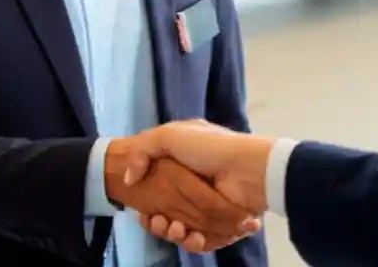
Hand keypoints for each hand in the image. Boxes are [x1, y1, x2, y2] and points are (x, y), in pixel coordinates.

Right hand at [105, 139, 260, 251]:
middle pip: (170, 212)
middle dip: (160, 222)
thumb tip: (128, 179)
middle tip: (158, 222)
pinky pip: (204, 240)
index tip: (141, 211)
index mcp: (186, 163)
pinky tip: (192, 237)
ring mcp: (212, 205)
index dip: (147, 202)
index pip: (160, 187)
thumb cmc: (209, 148)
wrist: (248, 168)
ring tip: (175, 229)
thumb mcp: (169, 135)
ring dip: (175, 233)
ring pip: (184, 229)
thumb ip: (142, 152)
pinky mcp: (224, 224)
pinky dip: (195, 242)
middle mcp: (198, 185)